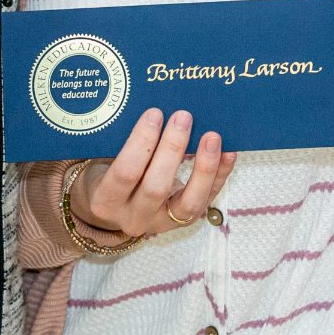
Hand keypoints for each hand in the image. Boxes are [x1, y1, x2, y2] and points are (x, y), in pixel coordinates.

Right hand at [74, 109, 236, 242]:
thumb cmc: (110, 175)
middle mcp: (132, 218)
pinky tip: (228, 152)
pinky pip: (208, 198)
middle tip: (183, 117)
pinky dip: (220, 174)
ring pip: (189, 202)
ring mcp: (162, 223)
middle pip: (156, 187)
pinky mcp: (186, 221)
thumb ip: (125, 145)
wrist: (118, 207)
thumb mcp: (107, 162)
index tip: (154, 114)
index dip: (141, 143)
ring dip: (203, 166)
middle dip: (172, 149)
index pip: (125, 174)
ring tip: (212, 136)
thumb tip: (158, 112)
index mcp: (105, 202)